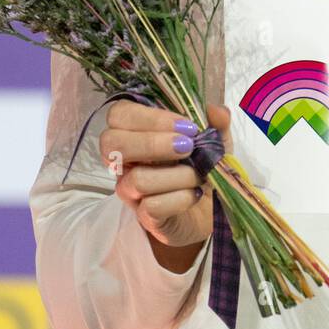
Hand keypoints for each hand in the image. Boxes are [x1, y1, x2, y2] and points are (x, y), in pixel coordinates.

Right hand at [98, 100, 232, 249]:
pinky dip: (180, 198)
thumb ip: (216, 123)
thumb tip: (216, 111)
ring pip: (137, 179)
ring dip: (177, 175)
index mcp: (137, 134)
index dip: (149, 117)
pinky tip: (195, 194)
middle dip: (152, 142)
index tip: (186, 126)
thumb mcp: (216, 141)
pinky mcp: (145, 218)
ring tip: (200, 176)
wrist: (214, 210)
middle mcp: (127, 162)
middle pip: (112, 143)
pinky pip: (152, 206)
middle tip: (187, 147)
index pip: (119, 114)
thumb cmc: (205, 168)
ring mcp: (132, 191)